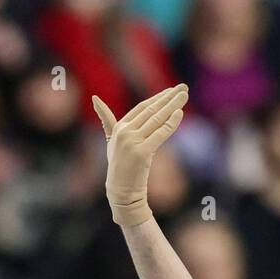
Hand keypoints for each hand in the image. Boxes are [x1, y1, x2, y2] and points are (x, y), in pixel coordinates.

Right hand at [91, 85, 188, 225]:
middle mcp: (125, 132)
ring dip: (173, 106)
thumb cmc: (119, 165)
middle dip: (169, 98)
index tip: (172, 90)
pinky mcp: (142, 153)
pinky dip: (170, 123)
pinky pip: (160, 134)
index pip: (142, 107)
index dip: (158, 97)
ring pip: (157, 119)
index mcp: (119, 127)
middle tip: (183, 87)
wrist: (121, 191)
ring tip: (184, 95)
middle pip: (151, 110)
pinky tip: (179, 113)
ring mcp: (132, 142)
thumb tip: (95, 98)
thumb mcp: (111, 140)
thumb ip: (106, 120)